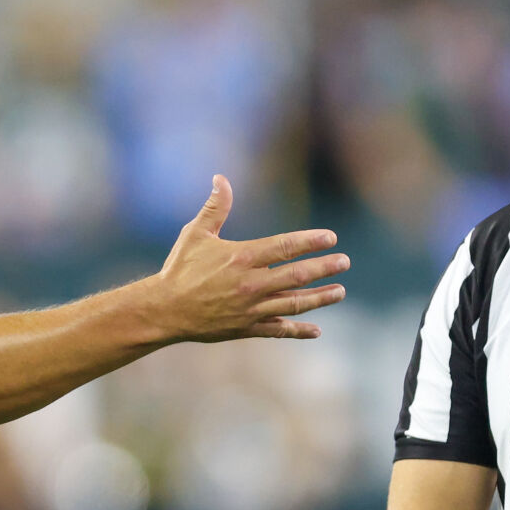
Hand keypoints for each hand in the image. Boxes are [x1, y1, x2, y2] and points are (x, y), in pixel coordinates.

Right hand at [148, 175, 346, 341]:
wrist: (165, 310)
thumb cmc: (179, 269)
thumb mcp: (195, 233)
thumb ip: (215, 207)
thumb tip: (220, 178)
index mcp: (242, 258)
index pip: (285, 246)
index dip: (310, 242)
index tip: (330, 238)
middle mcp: (252, 284)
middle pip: (297, 275)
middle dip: (324, 268)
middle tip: (344, 262)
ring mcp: (252, 309)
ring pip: (294, 303)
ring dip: (320, 298)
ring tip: (340, 292)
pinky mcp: (247, 328)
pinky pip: (278, 330)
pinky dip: (298, 331)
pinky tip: (316, 330)